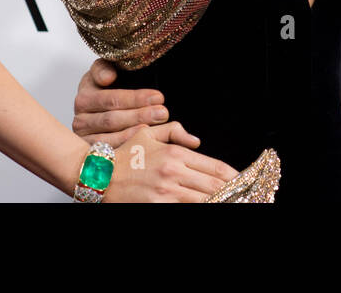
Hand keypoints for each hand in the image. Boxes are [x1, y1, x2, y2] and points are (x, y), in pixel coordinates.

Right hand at [73, 58, 199, 148]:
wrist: (97, 108)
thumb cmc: (106, 89)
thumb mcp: (103, 71)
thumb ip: (104, 68)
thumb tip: (107, 77)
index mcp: (84, 99)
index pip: (111, 99)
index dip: (136, 98)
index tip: (159, 97)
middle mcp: (80, 121)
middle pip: (113, 120)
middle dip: (140, 116)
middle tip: (163, 113)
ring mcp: (85, 141)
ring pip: (112, 139)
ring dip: (137, 134)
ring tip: (161, 129)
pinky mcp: (93, 156)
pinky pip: (113, 155)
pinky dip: (130, 150)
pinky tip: (147, 146)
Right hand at [101, 123, 240, 201]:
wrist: (97, 176)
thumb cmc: (123, 156)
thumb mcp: (147, 134)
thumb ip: (174, 131)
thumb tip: (196, 140)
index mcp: (175, 153)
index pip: (216, 168)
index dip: (234, 177)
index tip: (243, 181)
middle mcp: (174, 172)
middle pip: (214, 187)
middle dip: (232, 193)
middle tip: (243, 196)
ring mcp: (166, 192)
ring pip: (203, 200)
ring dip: (218, 202)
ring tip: (230, 202)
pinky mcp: (157, 207)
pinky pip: (185, 210)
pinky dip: (197, 208)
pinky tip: (207, 207)